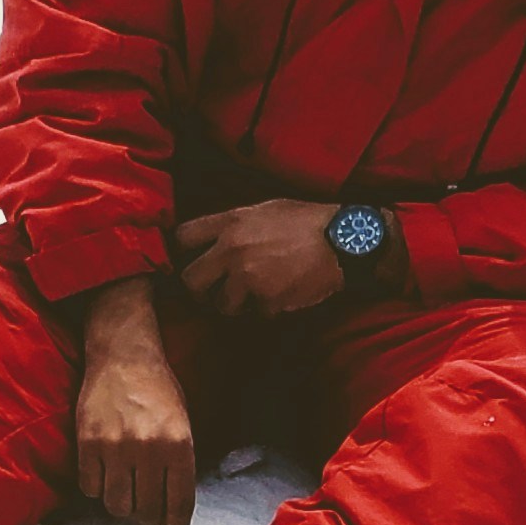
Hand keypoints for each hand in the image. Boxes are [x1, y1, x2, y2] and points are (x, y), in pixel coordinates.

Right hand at [75, 277, 195, 524]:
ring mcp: (115, 446)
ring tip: (124, 496)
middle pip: (145, 510)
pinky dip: (96, 489)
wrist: (123, 355)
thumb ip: (179, 462)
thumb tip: (171, 506)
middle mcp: (149, 448)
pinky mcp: (87, 442)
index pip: (179, 501)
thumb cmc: (159, 390)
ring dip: (121, 507)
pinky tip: (103, 477)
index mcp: (179, 443)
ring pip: (116, 504)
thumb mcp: (184, 422)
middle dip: (147, 521)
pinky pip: (89, 487)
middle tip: (145, 517)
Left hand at [177, 201, 342, 317]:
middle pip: (190, 280)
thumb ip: (234, 224)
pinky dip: (267, 311)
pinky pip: (256, 315)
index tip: (190, 261)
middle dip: (199, 290)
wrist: (343, 241)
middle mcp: (232, 250)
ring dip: (235, 305)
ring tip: (253, 296)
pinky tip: (280, 296)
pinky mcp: (268, 301)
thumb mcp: (264, 209)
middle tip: (211, 293)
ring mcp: (248, 278)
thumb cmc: (307, 221)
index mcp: (230, 222)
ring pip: (221, 305)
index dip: (182, 252)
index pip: (182, 238)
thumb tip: (212, 240)